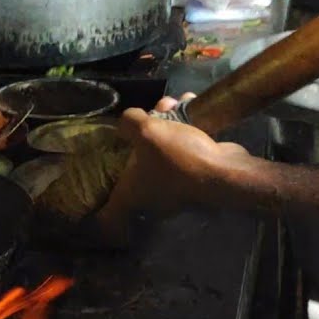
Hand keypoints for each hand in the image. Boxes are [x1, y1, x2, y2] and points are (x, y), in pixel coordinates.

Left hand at [94, 94, 251, 239]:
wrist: (225, 171)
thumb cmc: (177, 157)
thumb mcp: (146, 131)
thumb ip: (129, 122)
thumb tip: (125, 122)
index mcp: (131, 195)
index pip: (104, 216)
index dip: (95, 207)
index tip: (94, 189)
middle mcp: (149, 198)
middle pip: (134, 167)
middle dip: (140, 139)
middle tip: (147, 119)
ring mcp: (173, 189)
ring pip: (159, 153)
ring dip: (165, 127)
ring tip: (174, 103)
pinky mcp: (194, 177)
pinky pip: (180, 152)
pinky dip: (184, 131)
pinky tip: (190, 105)